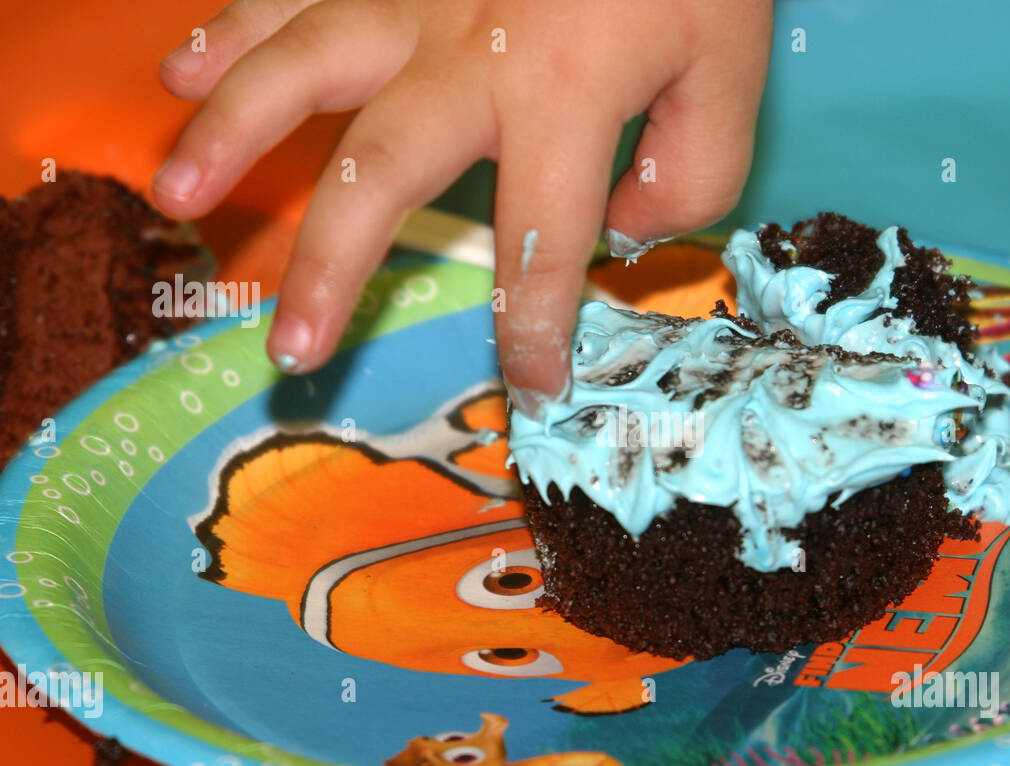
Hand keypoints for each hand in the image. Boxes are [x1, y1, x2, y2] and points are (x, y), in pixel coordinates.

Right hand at [153, 0, 771, 413]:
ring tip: (177, 198)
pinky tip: (182, 68)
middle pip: (378, 171)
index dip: (532, 326)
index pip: (542, 240)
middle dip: (328, 266)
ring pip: (300, 64)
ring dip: (231, 133)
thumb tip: (623, 229)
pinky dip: (233, 27)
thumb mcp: (733, 61)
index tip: (532, 386)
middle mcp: (467, 51)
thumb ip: (697, 167)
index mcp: (564, 92)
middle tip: (291, 348)